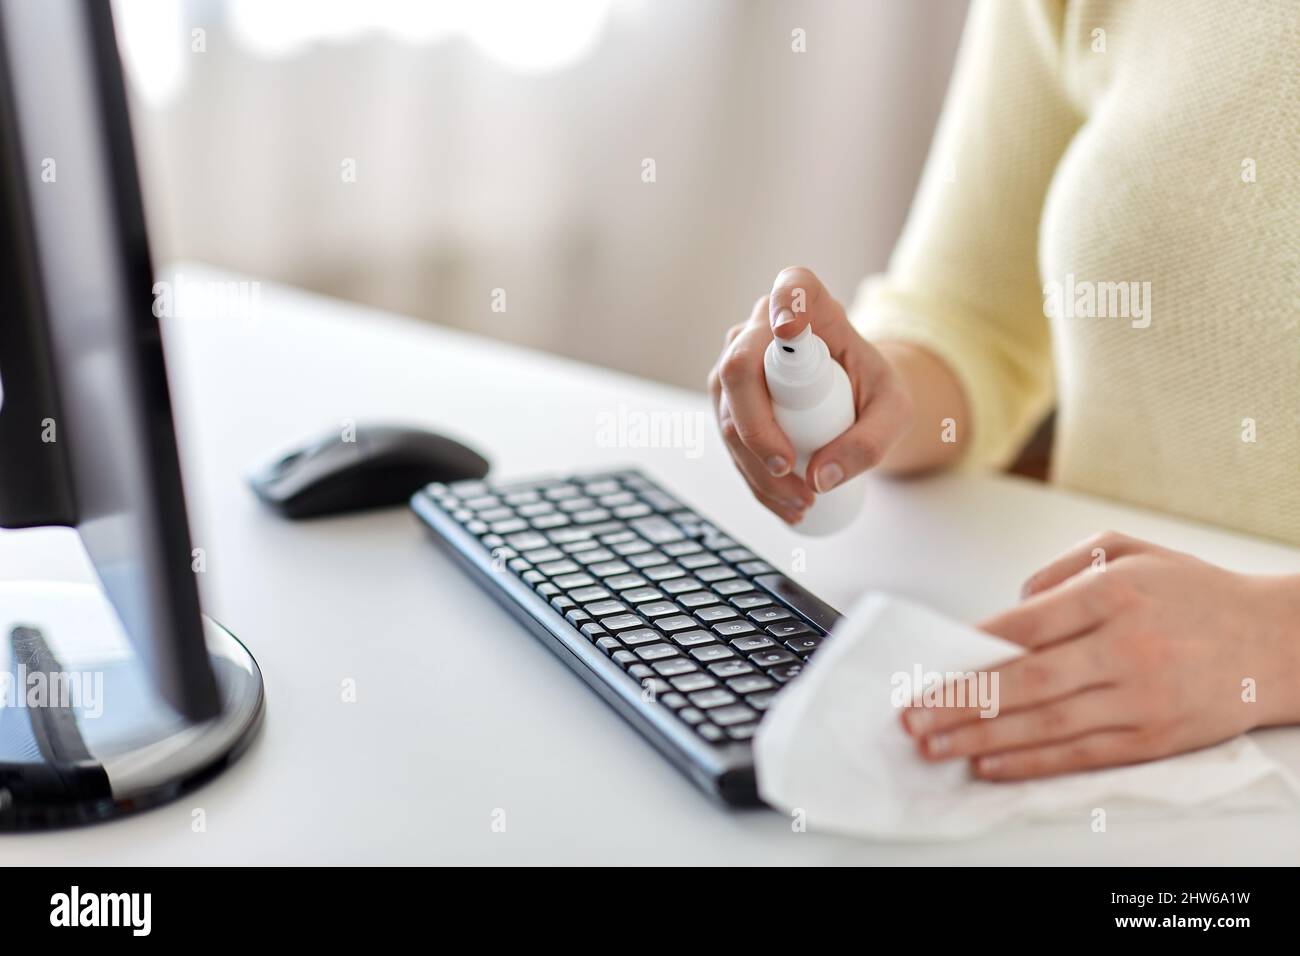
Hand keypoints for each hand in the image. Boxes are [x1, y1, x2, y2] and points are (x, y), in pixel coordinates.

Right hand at [707, 267, 912, 523]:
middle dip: (757, 428)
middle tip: (789, 469)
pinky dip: (753, 478)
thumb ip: (870, 440)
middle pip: (739, 368)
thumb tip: (821, 477)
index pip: (793, 289)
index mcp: (811, 306)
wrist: (855, 400)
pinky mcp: (727, 400)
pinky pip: (728, 440)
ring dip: (756, 467)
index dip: (785, 305)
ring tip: (802, 502)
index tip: (788, 330)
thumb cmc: (874, 390)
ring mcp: (737, 362)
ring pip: (727, 413)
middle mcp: (762, 328)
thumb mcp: (894, 412)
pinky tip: (782, 503)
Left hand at [901, 532, 1299, 779]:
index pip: (1026, 624)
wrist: (1276, 642)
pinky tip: (989, 765)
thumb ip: (1063, 568)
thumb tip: (1011, 605)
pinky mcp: (1154, 739)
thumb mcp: (1130, 550)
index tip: (928, 662)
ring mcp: (1142, 698)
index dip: (971, 647)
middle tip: (912, 715)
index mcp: (1116, 594)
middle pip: (1026, 681)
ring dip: (981, 739)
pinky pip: (1080, 755)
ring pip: (1046, 724)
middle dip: (960, 700)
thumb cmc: (1193, 593)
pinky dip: (1030, 763)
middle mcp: (1127, 648)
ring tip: (934, 745)